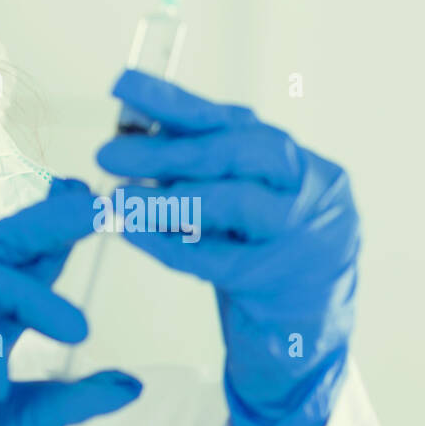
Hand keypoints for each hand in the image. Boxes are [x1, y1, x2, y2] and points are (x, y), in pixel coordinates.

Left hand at [97, 70, 359, 425]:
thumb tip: (133, 132)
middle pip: (242, 153)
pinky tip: (133, 233)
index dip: (175, 101)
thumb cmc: (270, 263)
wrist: (312, 341)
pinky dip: (170, 243)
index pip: (235, 121)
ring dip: (167, 196)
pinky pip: (218, 258)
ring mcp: (304, 237)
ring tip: (117, 196)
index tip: (123, 84)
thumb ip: (206, 172)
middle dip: (169, 149)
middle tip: (110, 152)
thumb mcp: (249, 208)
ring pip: (235, 202)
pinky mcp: (279, 283)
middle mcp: (314, 192)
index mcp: (303, 166)